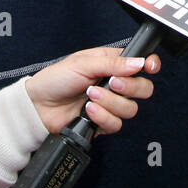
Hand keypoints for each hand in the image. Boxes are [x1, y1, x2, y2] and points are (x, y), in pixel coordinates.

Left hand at [25, 47, 160, 134]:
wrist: (38, 106)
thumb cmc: (56, 79)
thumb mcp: (83, 64)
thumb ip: (113, 64)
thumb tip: (139, 63)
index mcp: (112, 64)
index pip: (140, 64)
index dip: (150, 65)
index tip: (149, 67)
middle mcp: (115, 84)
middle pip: (143, 89)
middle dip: (130, 87)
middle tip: (113, 84)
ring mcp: (110, 104)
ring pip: (131, 109)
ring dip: (110, 103)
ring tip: (90, 96)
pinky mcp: (103, 123)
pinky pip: (116, 124)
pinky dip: (102, 117)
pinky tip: (88, 110)